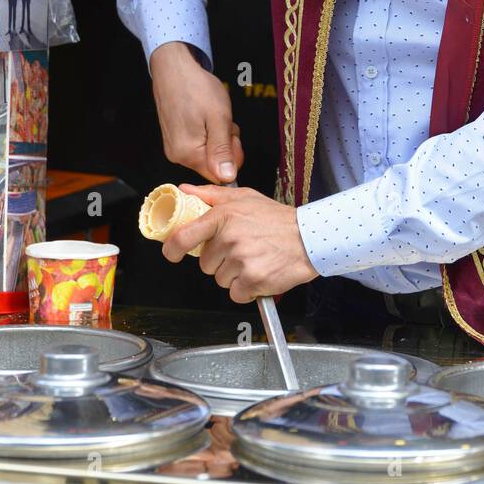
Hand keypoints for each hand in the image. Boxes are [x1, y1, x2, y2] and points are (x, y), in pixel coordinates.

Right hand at [150, 41, 243, 183]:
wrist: (174, 68)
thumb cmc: (197, 88)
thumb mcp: (219, 118)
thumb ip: (223, 151)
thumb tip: (227, 178)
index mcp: (188, 153)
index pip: (219, 175)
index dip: (231, 156)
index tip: (230, 134)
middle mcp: (177, 155)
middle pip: (214, 164)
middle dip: (226, 144)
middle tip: (223, 122)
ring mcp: (175, 147)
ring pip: (208, 152)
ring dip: (218, 136)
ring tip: (213, 115)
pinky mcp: (175, 138)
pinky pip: (199, 144)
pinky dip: (208, 132)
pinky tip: (205, 116)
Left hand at [162, 183, 318, 302]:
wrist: (310, 237)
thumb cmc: (278, 219)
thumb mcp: (244, 197)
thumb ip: (211, 194)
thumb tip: (184, 190)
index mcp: (223, 216)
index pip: (183, 237)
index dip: (172, 248)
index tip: (173, 253)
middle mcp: (229, 238)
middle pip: (205, 264)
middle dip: (220, 260)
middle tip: (241, 249)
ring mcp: (241, 260)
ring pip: (220, 280)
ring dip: (234, 275)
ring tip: (253, 259)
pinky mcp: (252, 280)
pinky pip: (236, 294)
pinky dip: (246, 289)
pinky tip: (259, 273)